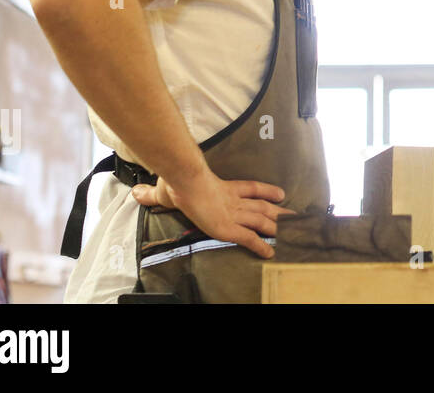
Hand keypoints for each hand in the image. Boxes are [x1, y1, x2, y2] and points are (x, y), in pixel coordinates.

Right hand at [130, 169, 295, 258]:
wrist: (183, 180)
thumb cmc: (175, 181)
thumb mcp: (163, 190)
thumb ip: (152, 194)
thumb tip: (135, 191)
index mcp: (223, 188)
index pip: (250, 188)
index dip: (266, 191)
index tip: (280, 193)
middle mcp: (233, 201)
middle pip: (262, 206)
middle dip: (279, 212)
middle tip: (297, 217)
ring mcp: (232, 214)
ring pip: (262, 221)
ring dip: (278, 227)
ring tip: (294, 233)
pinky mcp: (229, 227)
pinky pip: (249, 238)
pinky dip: (261, 246)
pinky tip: (271, 253)